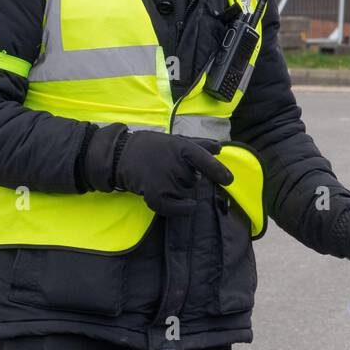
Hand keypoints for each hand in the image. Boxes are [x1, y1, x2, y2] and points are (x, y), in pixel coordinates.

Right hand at [114, 131, 233, 216]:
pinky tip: (181, 204)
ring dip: (178, 190)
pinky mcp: (155, 195)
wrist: (121, 155)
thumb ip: (199, 145)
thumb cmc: (153, 147)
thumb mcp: (176, 141)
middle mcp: (175, 163)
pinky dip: (180, 209)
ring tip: (161, 178)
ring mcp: (165, 179)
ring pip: (185, 193)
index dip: (218, 170)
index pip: (204, 159)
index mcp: (182, 147)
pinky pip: (175, 208)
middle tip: (168, 169)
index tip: (228, 180)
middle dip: (186, 178)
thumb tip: (219, 148)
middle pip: (194, 181)